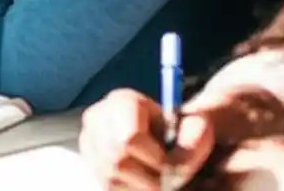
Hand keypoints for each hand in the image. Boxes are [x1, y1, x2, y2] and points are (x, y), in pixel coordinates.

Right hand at [79, 89, 214, 189]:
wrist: (157, 138)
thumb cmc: (174, 131)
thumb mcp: (192, 125)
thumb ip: (195, 134)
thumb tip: (184, 154)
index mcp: (122, 101)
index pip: (130, 138)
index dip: (156, 158)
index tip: (172, 163)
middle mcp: (96, 119)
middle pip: (118, 161)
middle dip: (148, 176)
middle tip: (167, 177)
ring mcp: (88, 142)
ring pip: (110, 177)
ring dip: (140, 185)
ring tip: (156, 178)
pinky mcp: (88, 163)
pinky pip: (106, 185)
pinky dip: (130, 189)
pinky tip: (142, 181)